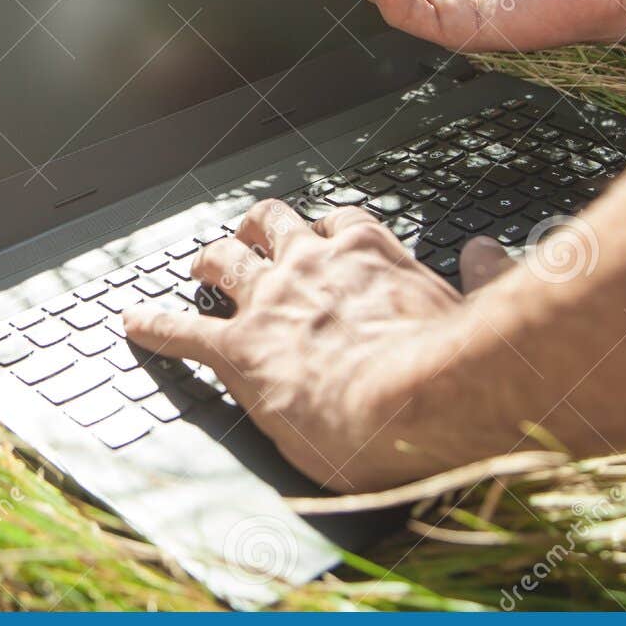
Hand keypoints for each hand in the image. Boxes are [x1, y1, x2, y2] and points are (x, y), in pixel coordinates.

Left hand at [121, 201, 511, 491]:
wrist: (417, 402)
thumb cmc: (454, 367)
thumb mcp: (475, 310)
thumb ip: (483, 278)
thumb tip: (494, 252)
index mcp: (370, 255)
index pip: (338, 223)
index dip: (325, 230)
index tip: (323, 236)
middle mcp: (312, 266)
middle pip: (272, 225)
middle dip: (257, 228)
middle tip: (248, 238)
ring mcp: (270, 304)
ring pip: (222, 260)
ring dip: (207, 261)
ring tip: (197, 266)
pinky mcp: (238, 350)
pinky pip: (181, 329)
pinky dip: (153, 325)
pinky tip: (132, 323)